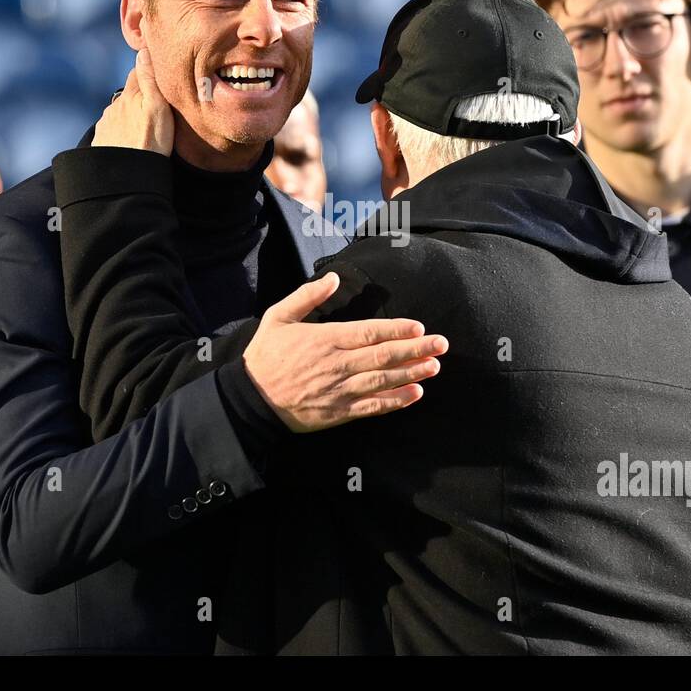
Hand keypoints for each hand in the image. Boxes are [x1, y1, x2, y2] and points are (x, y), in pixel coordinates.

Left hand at [92, 46, 175, 154]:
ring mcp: (106, 123)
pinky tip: (129, 141)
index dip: (147, 71)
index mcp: (129, 95)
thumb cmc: (150, 143)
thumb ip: (150, 80)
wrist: (126, 176)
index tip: (158, 73)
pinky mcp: (101, 140)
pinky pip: (112, 130)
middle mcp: (114, 106)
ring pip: (119, 112)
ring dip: (129, 115)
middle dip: (138, 95)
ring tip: (142, 127)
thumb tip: (143, 51)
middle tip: (154, 106)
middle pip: (128, 94)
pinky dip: (120, 132)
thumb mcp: (158, 109)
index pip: (137, 73)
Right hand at [243, 273, 448, 432]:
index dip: (397, 330)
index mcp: (326, 339)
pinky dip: (395, 401)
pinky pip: (372, 407)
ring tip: (434, 366)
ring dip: (411, 373)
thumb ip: (308, 296)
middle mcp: (337, 365)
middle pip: (383, 355)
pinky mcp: (338, 412)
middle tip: (441, 344)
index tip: (419, 327)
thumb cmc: (265, 355)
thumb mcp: (279, 316)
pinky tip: (414, 394)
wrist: (249, 399)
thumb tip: (334, 278)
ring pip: (383, 380)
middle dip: (416, 349)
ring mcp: (339, 390)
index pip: (369, 332)